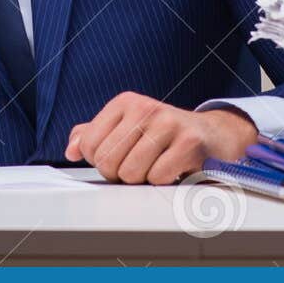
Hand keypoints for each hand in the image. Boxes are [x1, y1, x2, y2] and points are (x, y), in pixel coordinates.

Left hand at [64, 91, 258, 184]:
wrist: (212, 135)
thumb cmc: (164, 135)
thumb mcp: (126, 127)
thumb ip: (93, 135)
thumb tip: (71, 150)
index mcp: (125, 102)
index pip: (90, 146)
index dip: (101, 161)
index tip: (119, 156)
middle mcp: (145, 108)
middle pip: (109, 162)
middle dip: (121, 173)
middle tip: (140, 164)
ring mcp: (168, 123)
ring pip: (131, 172)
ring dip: (143, 178)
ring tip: (156, 164)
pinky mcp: (189, 142)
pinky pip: (158, 177)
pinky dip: (164, 180)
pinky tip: (173, 167)